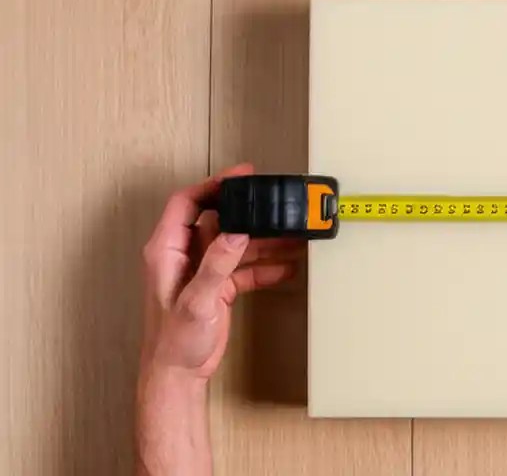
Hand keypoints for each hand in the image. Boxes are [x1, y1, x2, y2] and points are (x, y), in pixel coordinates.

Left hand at [140, 163, 304, 380]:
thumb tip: (237, 231)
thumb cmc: (174, 342)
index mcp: (166, 250)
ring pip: (236, 243)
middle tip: (276, 205)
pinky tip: (286, 269)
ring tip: (293, 238)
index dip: (213, 185)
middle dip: (249, 213)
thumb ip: (216, 264)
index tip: (242, 176)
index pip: (187, 203)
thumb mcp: (196, 301)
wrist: (177, 375)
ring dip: (263, 241)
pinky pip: (244, 267)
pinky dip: (264, 267)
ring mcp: (201, 270)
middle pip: (219, 220)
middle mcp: (183, 255)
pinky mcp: (216, 286)